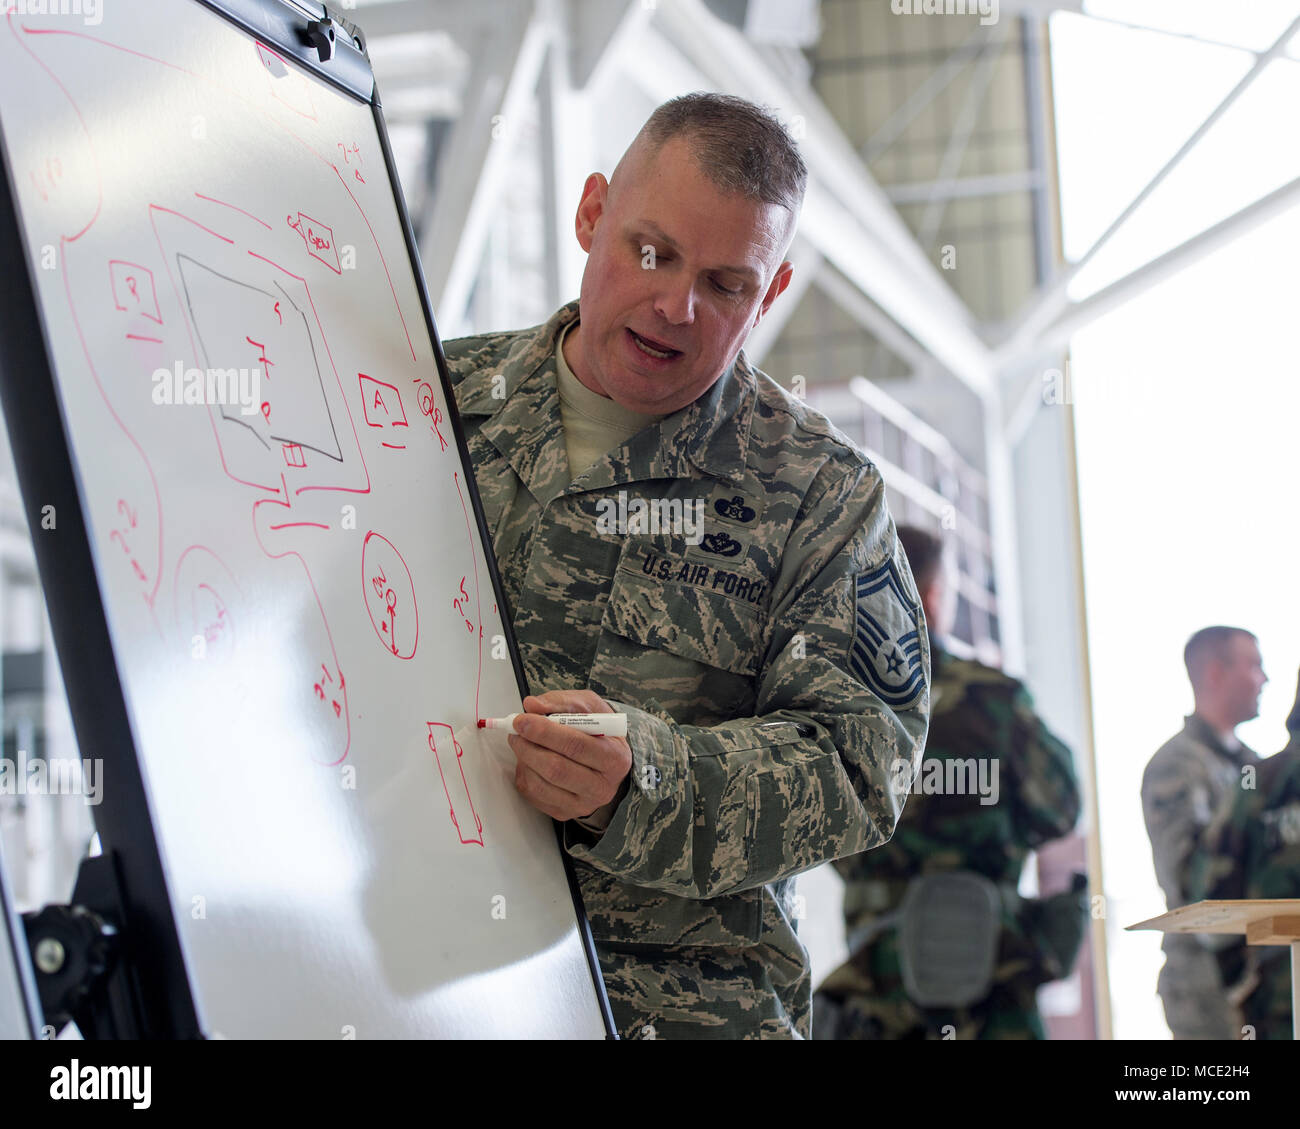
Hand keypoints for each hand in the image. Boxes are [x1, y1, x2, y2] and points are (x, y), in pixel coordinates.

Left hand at [507, 689, 631, 821]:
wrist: (606, 759)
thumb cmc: (598, 731)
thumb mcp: (589, 707)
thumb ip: (562, 702)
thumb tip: (532, 705)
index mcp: (615, 758)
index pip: (576, 746)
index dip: (545, 732)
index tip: (523, 720)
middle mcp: (602, 787)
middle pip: (556, 769)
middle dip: (529, 746)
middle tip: (516, 730)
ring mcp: (583, 804)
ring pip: (541, 784)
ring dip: (523, 759)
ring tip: (522, 742)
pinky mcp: (564, 813)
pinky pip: (534, 795)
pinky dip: (524, 774)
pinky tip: (529, 760)